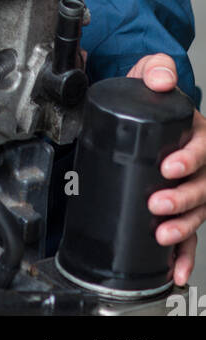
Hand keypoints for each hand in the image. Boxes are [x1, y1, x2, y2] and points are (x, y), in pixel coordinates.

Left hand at [126, 53, 205, 285]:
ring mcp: (193, 186)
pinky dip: (184, 254)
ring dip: (183, 228)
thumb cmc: (149, 94)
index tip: (167, 166)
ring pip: (198, 212)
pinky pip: (188, 234)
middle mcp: (201, 163)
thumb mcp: (150, 72)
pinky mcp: (180, 206)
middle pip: (203, 186)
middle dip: (182, 199)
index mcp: (198, 133)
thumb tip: (161, 79)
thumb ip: (156, 69)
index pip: (203, 148)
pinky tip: (175, 271)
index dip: (189, 159)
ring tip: (162, 235)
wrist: (139, 106)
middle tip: (158, 204)